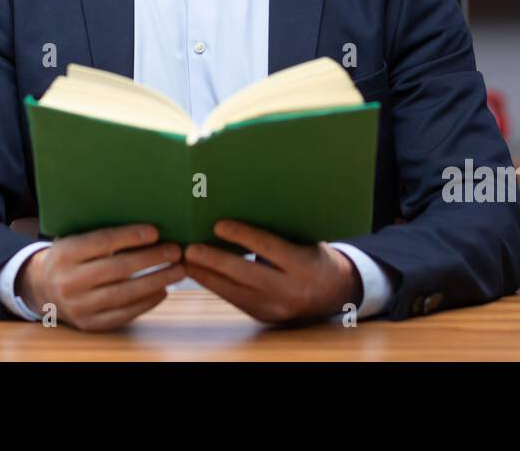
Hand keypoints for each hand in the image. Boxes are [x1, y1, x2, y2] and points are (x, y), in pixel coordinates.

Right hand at [16, 223, 183, 331]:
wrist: (42, 288)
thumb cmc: (69, 257)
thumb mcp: (74, 238)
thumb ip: (100, 232)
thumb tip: (144, 224)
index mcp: (65, 254)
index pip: (102, 242)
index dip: (130, 236)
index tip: (155, 231)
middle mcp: (69, 281)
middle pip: (118, 268)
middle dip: (152, 258)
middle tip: (176, 250)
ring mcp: (79, 306)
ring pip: (124, 293)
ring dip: (156, 281)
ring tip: (178, 270)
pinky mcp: (90, 324)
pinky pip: (123, 314)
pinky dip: (146, 302)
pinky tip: (162, 291)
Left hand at [183, 219, 362, 324]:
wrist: (334, 292)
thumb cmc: (314, 254)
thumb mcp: (305, 239)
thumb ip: (278, 229)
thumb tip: (241, 204)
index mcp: (304, 264)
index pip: (269, 248)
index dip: (243, 236)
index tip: (218, 225)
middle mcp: (290, 289)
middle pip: (246, 274)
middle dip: (215, 261)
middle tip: (190, 249)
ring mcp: (276, 307)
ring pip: (234, 292)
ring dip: (206, 276)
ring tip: (185, 260)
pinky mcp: (264, 316)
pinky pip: (234, 300)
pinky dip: (215, 285)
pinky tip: (199, 273)